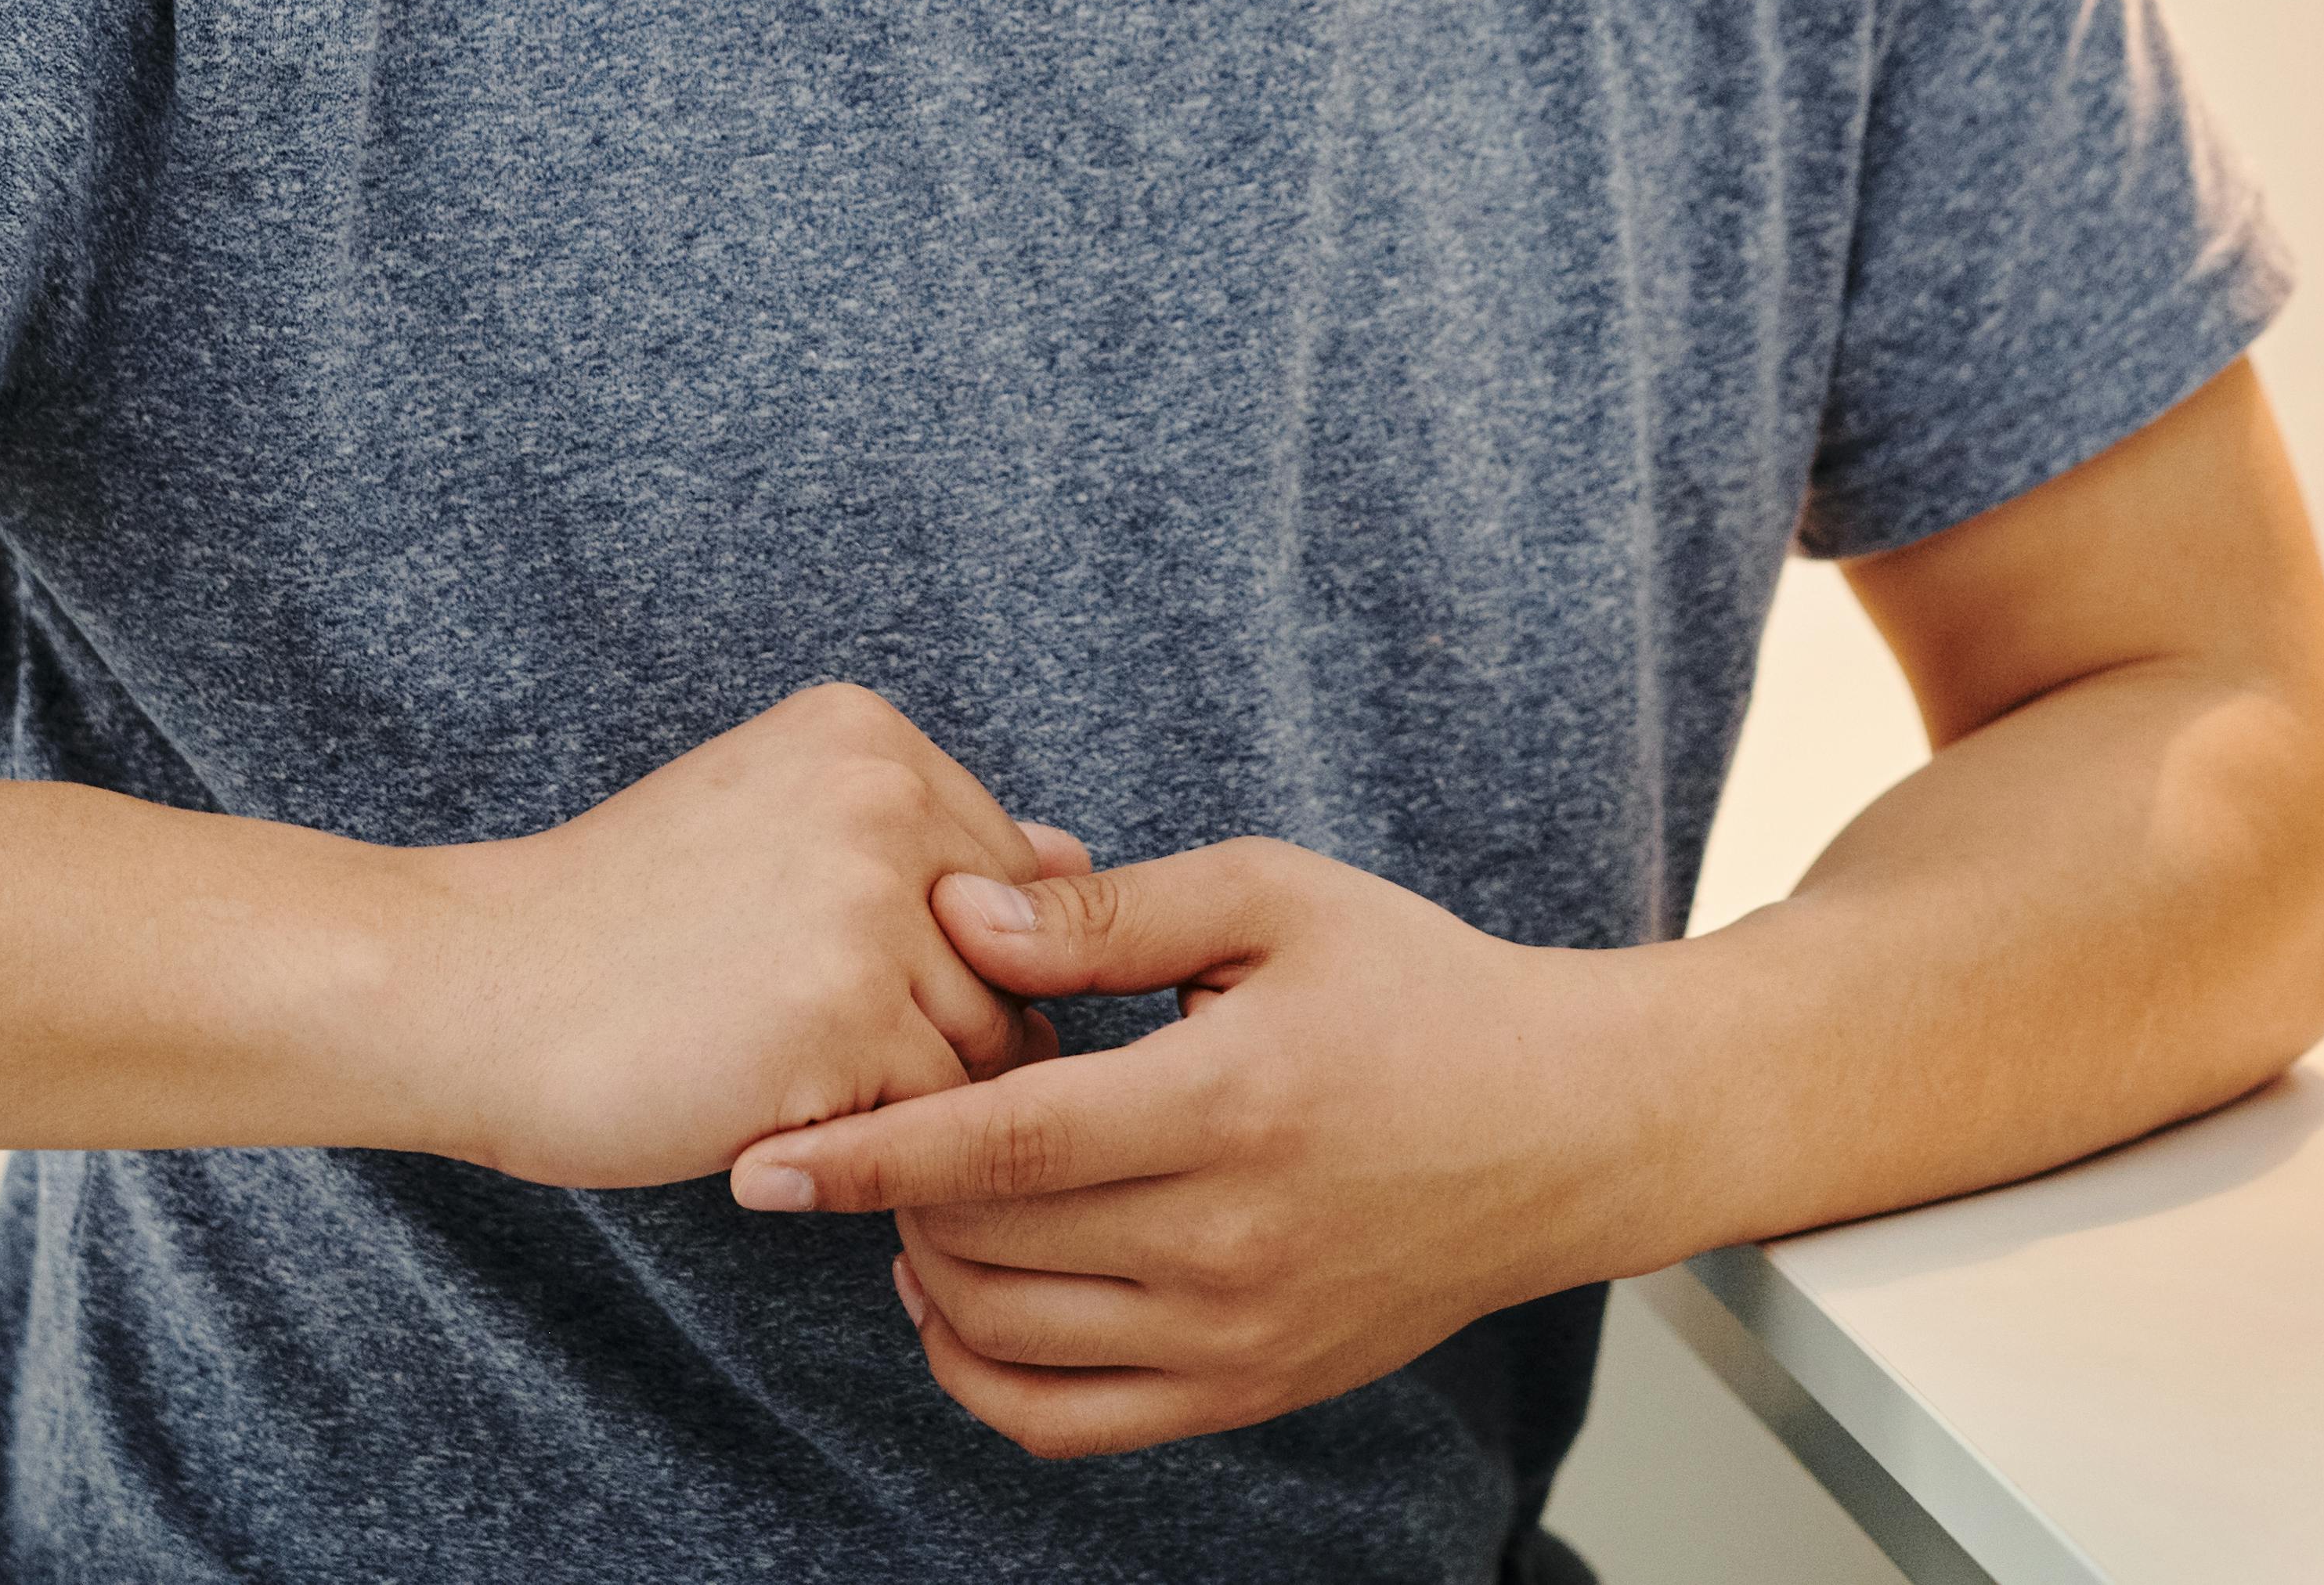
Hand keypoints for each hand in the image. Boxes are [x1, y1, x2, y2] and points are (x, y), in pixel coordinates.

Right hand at [407, 685, 1084, 1190]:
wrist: (472, 986)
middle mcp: (884, 799)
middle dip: (936, 1024)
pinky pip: (937, 1121)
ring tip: (779, 1063)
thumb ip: (924, 838)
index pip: (1012, 878)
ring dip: (904, 1091)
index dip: (936, 954)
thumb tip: (1079, 860)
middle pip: (1018, 964)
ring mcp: (869, 910)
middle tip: (794, 1030)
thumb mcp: (774, 821)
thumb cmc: (619, 921)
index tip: (819, 969)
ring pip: (988, 1050)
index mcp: (867, 735)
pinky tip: (769, 1107)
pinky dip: (867, 1140)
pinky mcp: (846, 1023)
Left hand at [724, 839, 1655, 1455]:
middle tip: (868, 1124)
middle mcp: (1230, 1239)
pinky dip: (982, 1373)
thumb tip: (958, 913)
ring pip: (1008, 1340)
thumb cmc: (1418, 991)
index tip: (758, 1155)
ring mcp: (1240, 1335)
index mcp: (1230, 1103)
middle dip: (889, 1193)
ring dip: (927, 1273)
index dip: (866, 1152)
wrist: (1565, 1129)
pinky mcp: (1251, 1391)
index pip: (1001, 1144)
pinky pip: (1067, 1424)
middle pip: (986, 1242)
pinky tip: (966, 1293)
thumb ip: (1107, 912)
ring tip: (916, 1202)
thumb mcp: (1272, 899)